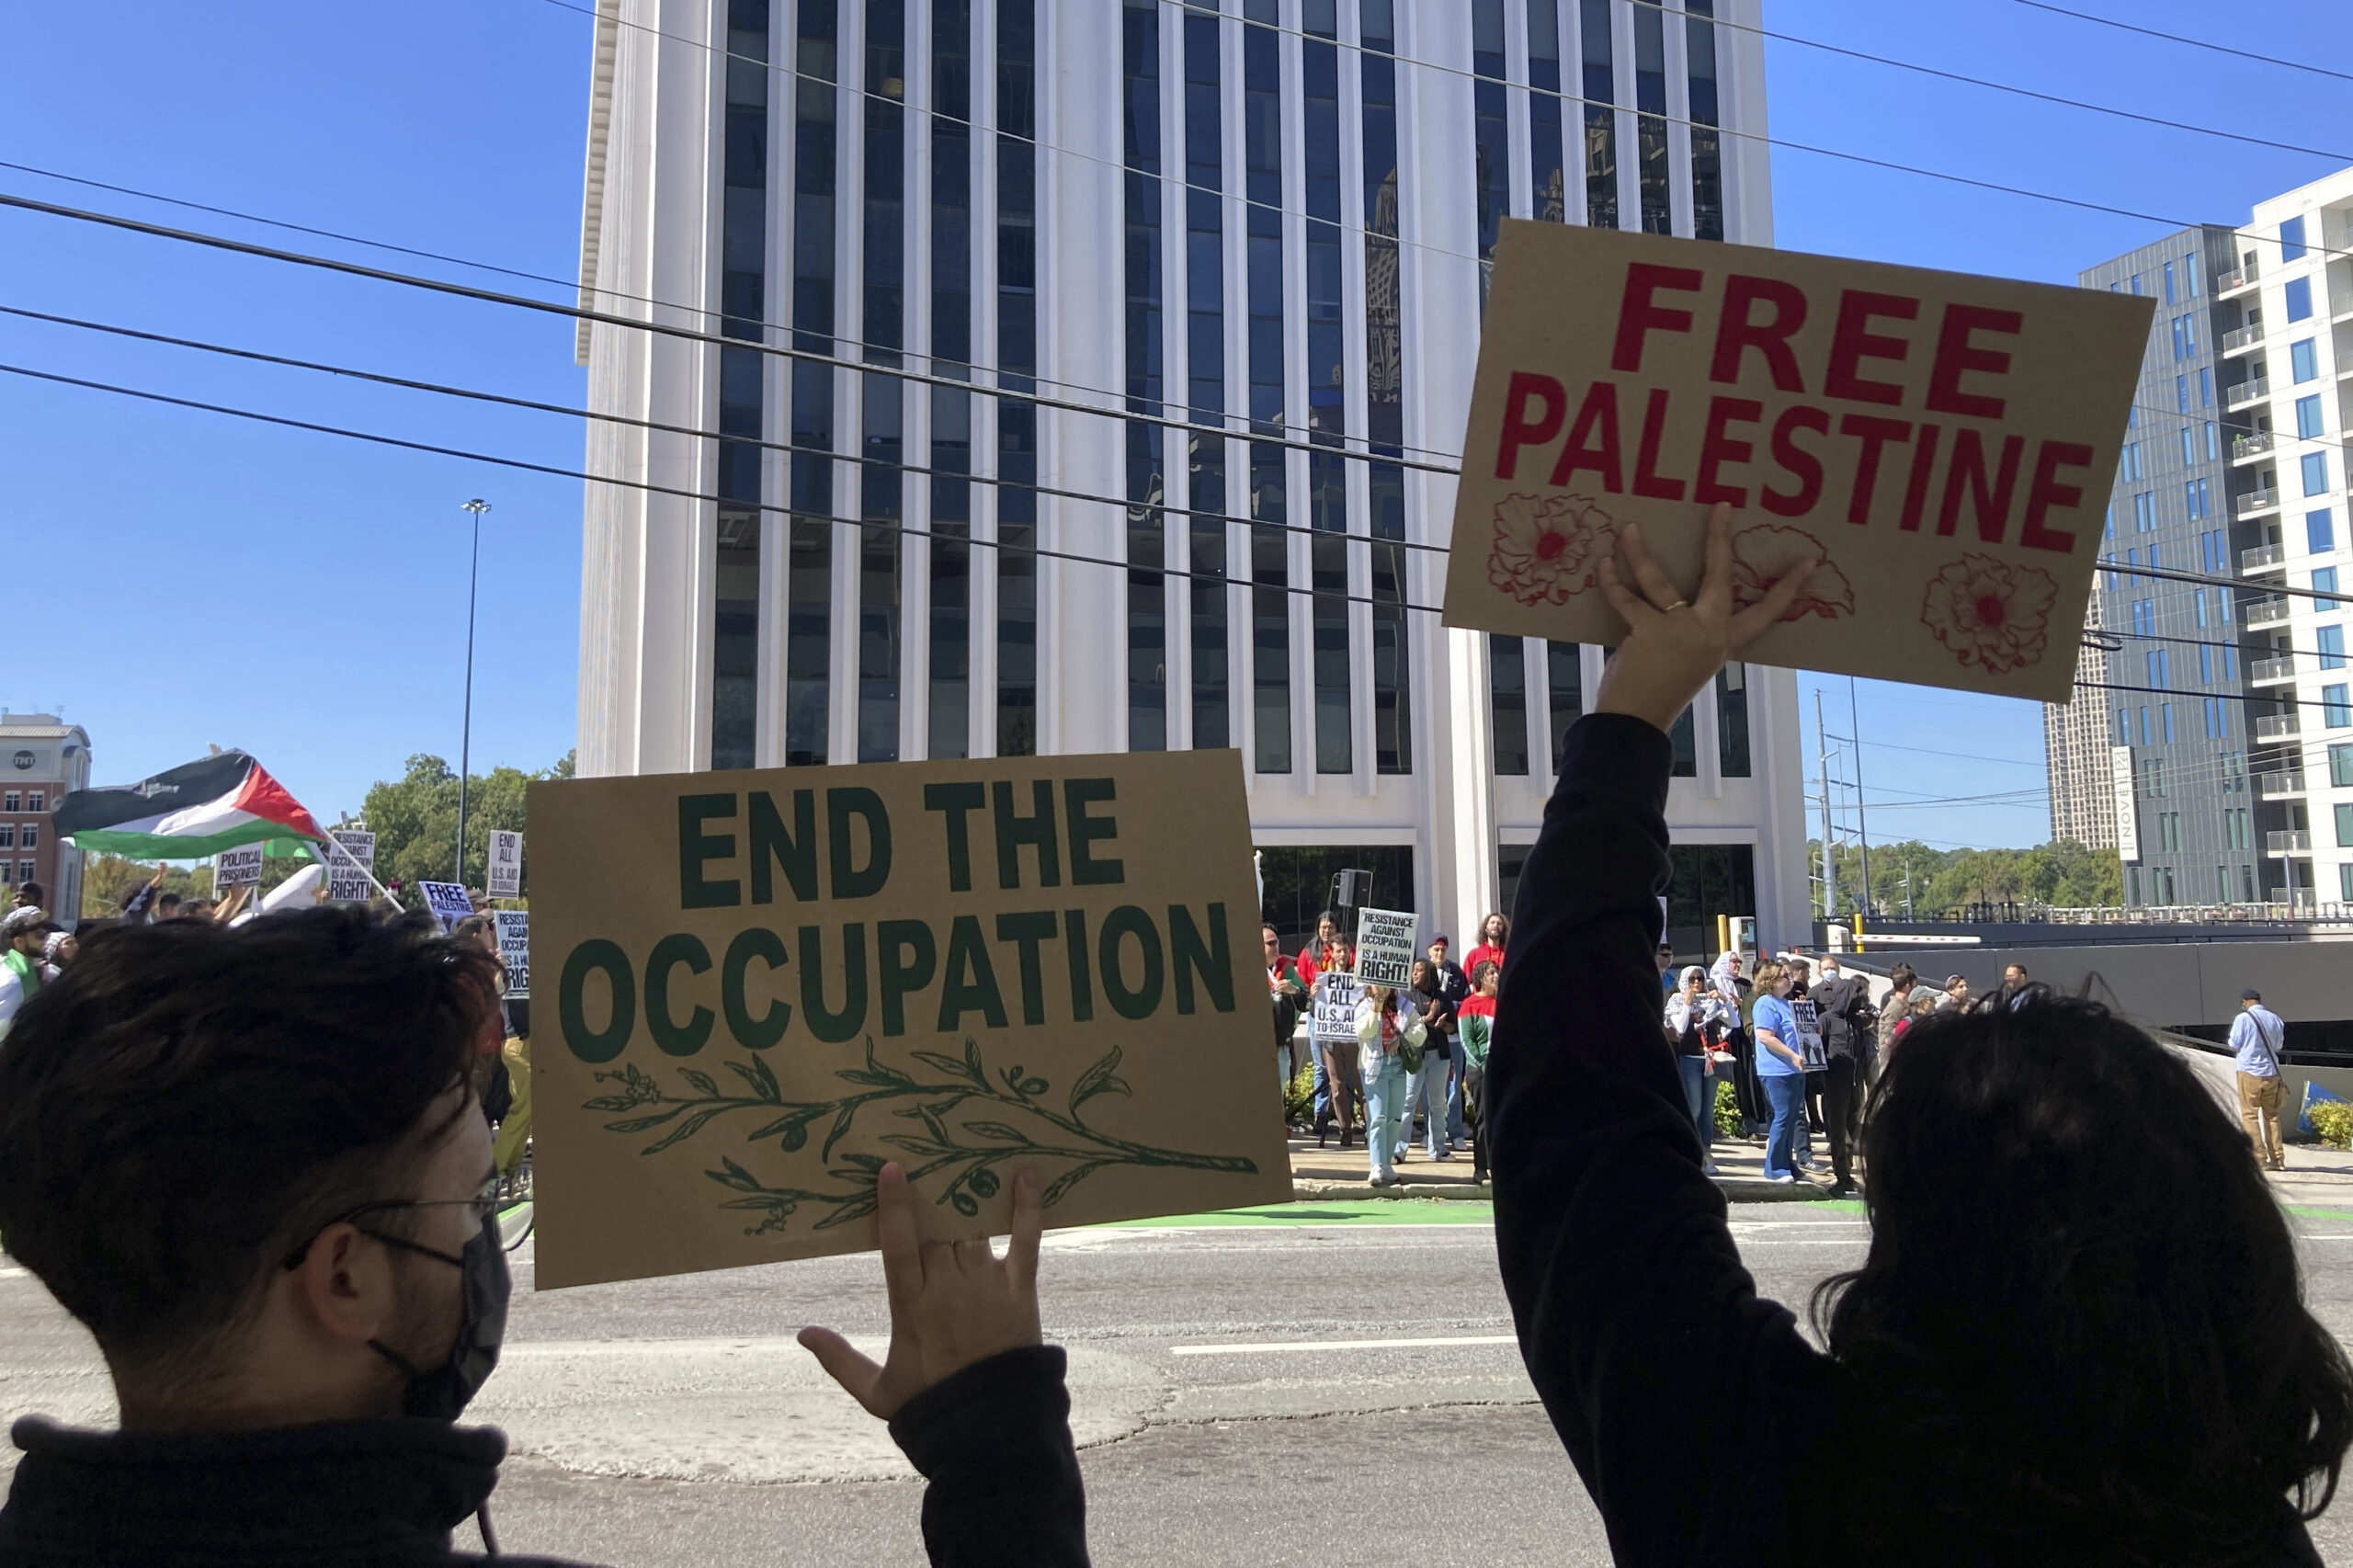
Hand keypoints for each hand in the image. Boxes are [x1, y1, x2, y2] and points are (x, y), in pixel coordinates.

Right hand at [799, 1162, 1044, 1421]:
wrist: (990, 1429)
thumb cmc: (931, 1407)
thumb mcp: (877, 1391)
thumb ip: (839, 1360)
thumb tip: (802, 1334)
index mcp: (911, 1308)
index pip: (899, 1247)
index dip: (896, 1207)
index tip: (891, 1170)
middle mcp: (948, 1290)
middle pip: (939, 1230)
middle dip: (933, 1196)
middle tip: (930, 1159)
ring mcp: (986, 1287)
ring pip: (975, 1229)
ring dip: (970, 1197)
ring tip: (966, 1161)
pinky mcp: (1019, 1292)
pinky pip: (1025, 1242)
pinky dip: (1027, 1209)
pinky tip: (1025, 1176)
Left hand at [1592, 502, 1813, 733]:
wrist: (1637, 722)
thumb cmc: (1660, 694)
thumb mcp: (1690, 663)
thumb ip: (1691, 634)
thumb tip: (1672, 607)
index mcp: (1724, 643)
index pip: (1766, 613)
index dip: (1788, 588)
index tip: (1808, 562)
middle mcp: (1707, 633)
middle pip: (1719, 576)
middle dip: (1719, 538)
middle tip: (1723, 507)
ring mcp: (1679, 630)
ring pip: (1658, 580)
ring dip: (1639, 553)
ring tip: (1629, 529)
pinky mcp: (1649, 630)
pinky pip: (1626, 598)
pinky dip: (1611, 581)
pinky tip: (1604, 564)